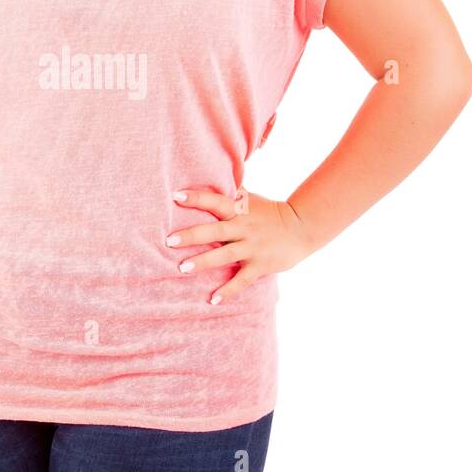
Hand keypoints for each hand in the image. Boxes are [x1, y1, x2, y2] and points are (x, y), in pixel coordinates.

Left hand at [165, 187, 315, 303]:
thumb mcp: (251, 199)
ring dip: (203, 262)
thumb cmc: (270, 212)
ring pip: (225, 255)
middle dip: (192, 235)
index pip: (215, 201)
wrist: (302, 227)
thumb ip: (232, 191)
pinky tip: (212, 300)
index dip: (196, 198)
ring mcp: (252, 247)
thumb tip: (212, 171)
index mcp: (239, 210)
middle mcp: (243, 228)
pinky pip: (242, 280)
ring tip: (182, 269)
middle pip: (215, 230)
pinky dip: (228, 291)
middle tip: (169, 240)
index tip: (176, 196)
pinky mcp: (260, 265)